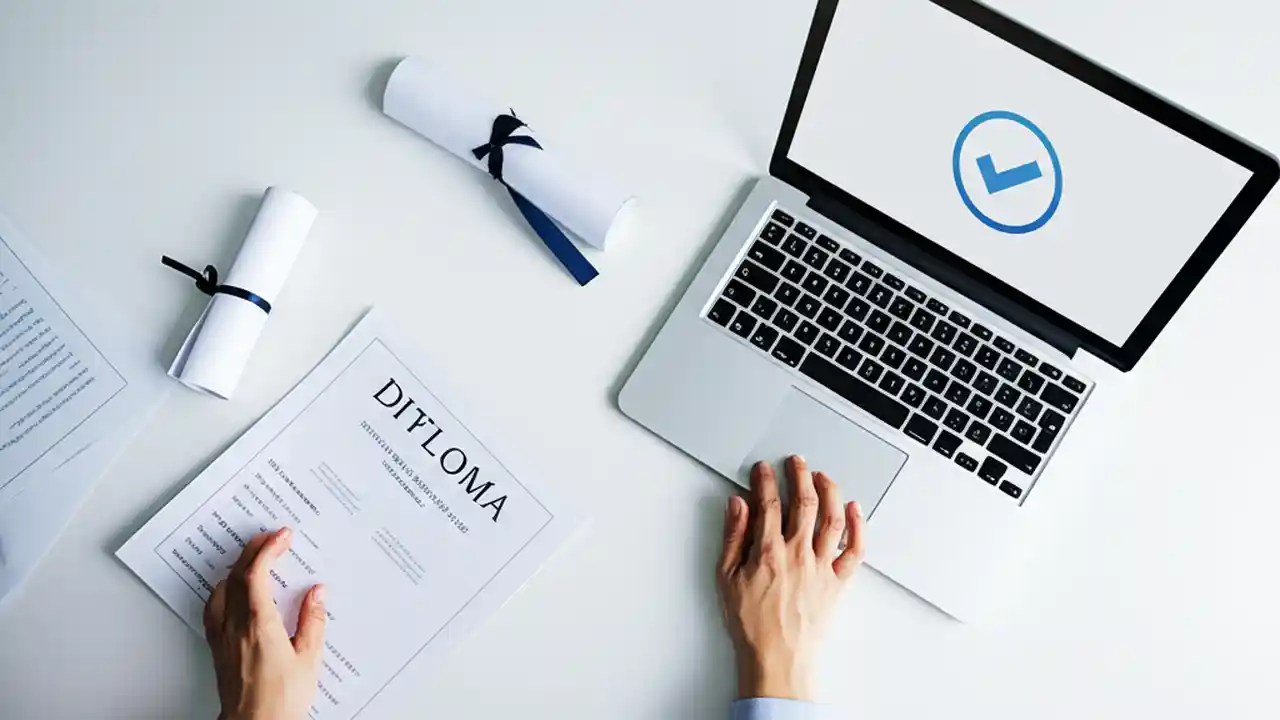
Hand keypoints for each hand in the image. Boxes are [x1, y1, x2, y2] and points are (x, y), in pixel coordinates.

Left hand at [204, 527, 326, 719]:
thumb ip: (312, 621)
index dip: (269, 548)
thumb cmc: (279, 700)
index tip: (282, 536)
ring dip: (237, 568)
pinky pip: (213, 608)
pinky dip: (223, 590)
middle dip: (254, 549)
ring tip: (252, 559)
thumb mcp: (308, 659)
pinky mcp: (217, 648)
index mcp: (259, 623)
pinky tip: (230, 592)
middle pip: (238, 575)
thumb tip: (316, 594)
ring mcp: (222, 636)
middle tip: (270, 537)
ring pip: (222, 589)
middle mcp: (235, 625)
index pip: (257, 573)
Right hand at [716, 456, 864, 700]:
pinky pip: (855, 549)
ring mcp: (822, 567)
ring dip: (829, 491)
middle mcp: (798, 554)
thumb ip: (734, 537)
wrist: (778, 659)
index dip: (765, 480)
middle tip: (796, 462)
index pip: (768, 503)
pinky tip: (855, 509)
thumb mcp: (727, 578)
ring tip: (823, 476)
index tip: (764, 469)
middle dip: (799, 476)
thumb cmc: (752, 624)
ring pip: (832, 518)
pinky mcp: (838, 582)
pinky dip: (858, 526)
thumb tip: (738, 506)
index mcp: (768, 552)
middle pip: (804, 503)